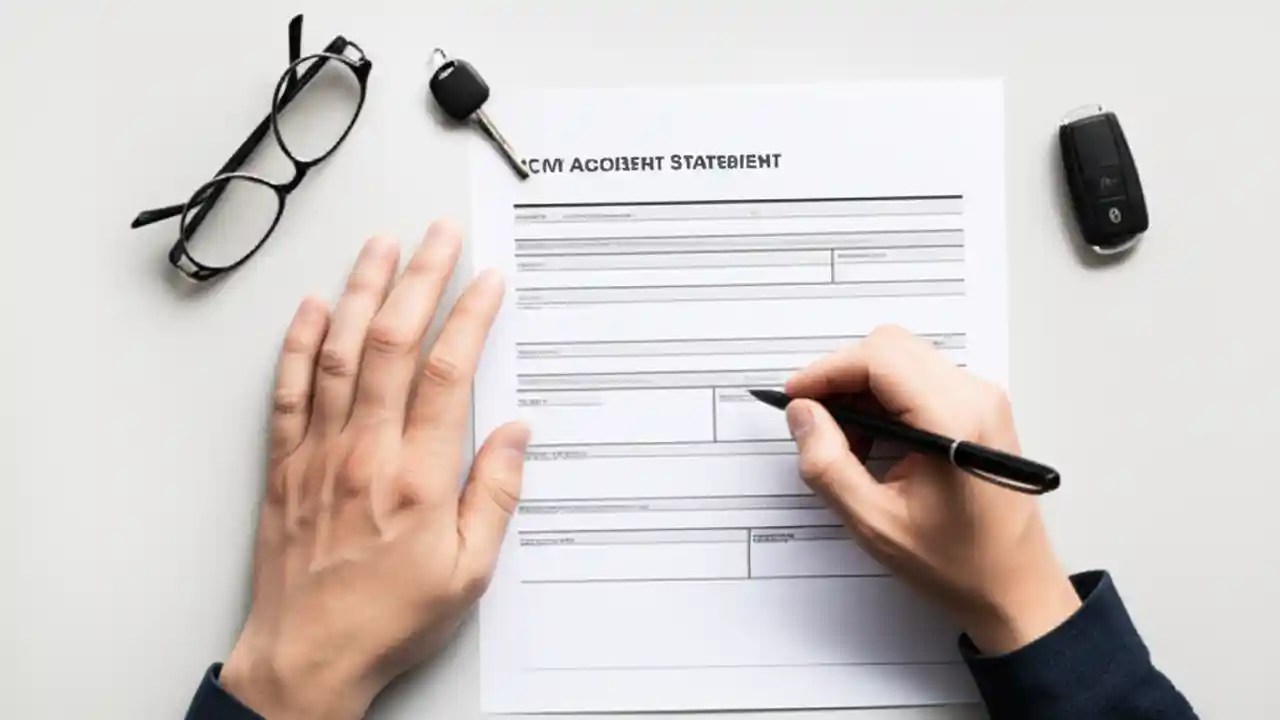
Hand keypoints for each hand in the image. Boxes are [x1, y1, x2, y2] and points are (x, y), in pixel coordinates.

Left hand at [220, 223, 527, 719]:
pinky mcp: (284, 464)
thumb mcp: (468, 572)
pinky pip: (289, 389)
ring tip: (380, 247)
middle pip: (390, 343)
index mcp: (416, 478)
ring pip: (338, 352)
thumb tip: (514, 435)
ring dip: (361, 291)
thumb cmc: (387, 619)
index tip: (488, 282)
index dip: (469, 317)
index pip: (445, 373)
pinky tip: (312, 307)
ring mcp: (317, 453)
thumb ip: (494, 496)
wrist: (306, 657)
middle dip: (420, 279)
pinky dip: (299, 342)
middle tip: (439, 238)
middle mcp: (363, 452)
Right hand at [784, 325, 1079, 654]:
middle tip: (816, 422)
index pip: (879, 359)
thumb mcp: (875, 523)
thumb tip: (803, 415)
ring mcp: (983, 399)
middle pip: (890, 348)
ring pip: (903, 359)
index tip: (796, 396)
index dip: (827, 371)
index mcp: (956, 421)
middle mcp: (976, 398)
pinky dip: (885, 400)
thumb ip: (829, 465)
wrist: (1015, 587)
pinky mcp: (980, 408)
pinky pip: (920, 379)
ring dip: (863, 391)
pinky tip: (875, 444)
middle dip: (843, 378)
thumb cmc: (960, 564)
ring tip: (849, 445)